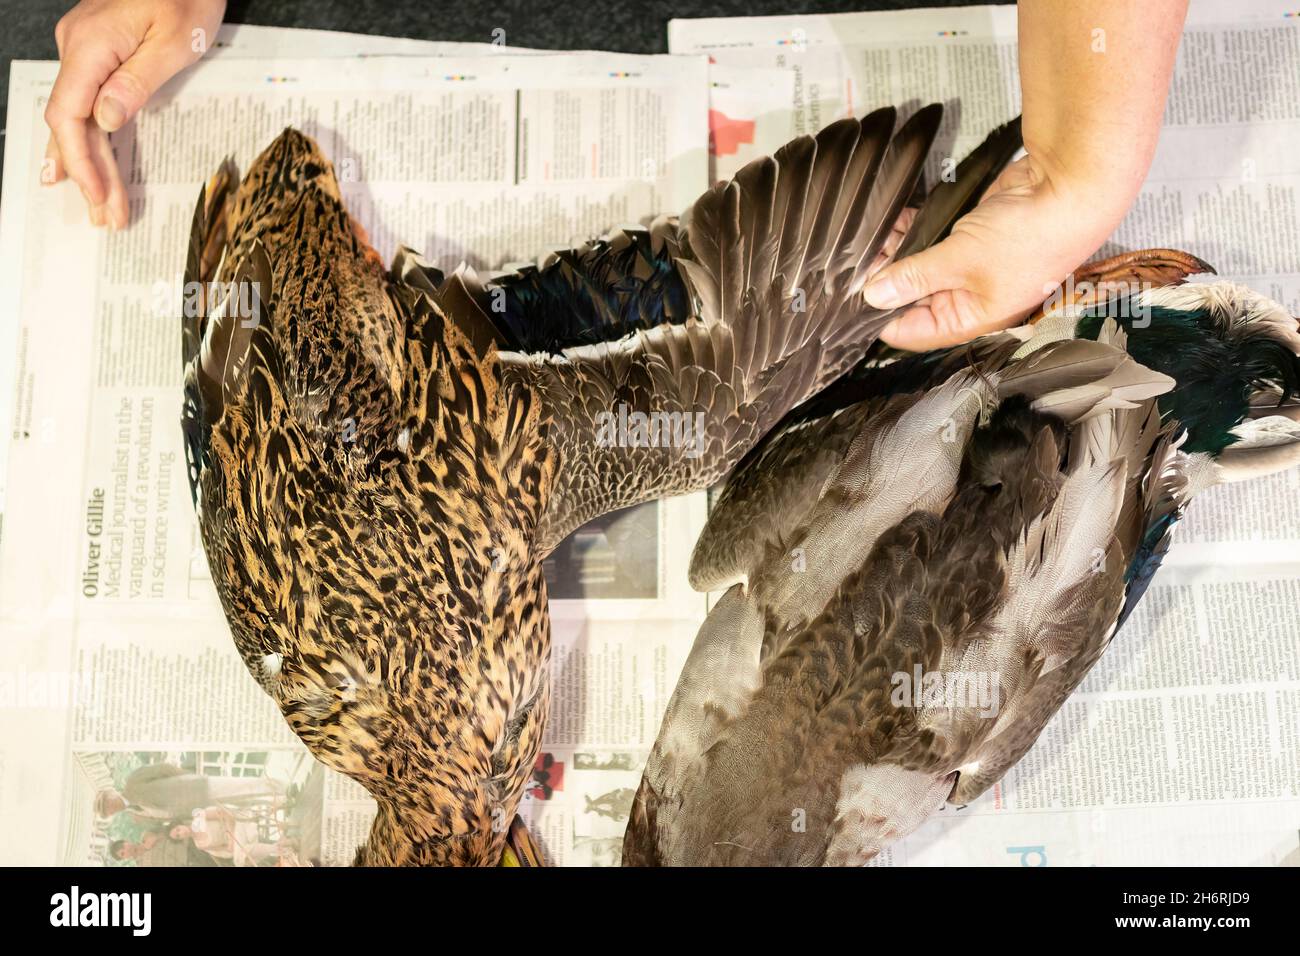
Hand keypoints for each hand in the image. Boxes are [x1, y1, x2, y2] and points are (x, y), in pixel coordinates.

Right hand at [43, 0, 225, 228]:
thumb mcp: (174, 40)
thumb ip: (137, 81)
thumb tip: (106, 120)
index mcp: (90, 45)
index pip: (69, 116)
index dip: (80, 162)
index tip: (96, 196)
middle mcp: (78, 47)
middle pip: (72, 123)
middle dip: (89, 174)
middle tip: (106, 218)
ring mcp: (86, 49)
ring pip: (79, 116)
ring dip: (89, 162)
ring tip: (100, 205)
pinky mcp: (100, 52)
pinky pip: (88, 102)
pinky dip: (90, 137)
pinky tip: (84, 165)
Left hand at [864, 153, 1128, 350]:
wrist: (1070, 189)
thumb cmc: (1032, 236)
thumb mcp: (961, 260)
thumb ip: (914, 278)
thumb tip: (873, 296)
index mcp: (968, 319)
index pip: (909, 332)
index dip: (877, 319)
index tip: (845, 302)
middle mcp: (966, 298)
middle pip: (909, 299)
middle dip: (880, 283)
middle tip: (847, 267)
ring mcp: (967, 266)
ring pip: (916, 267)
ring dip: (891, 255)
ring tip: (861, 244)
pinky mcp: (967, 234)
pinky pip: (928, 239)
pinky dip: (908, 232)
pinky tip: (887, 223)